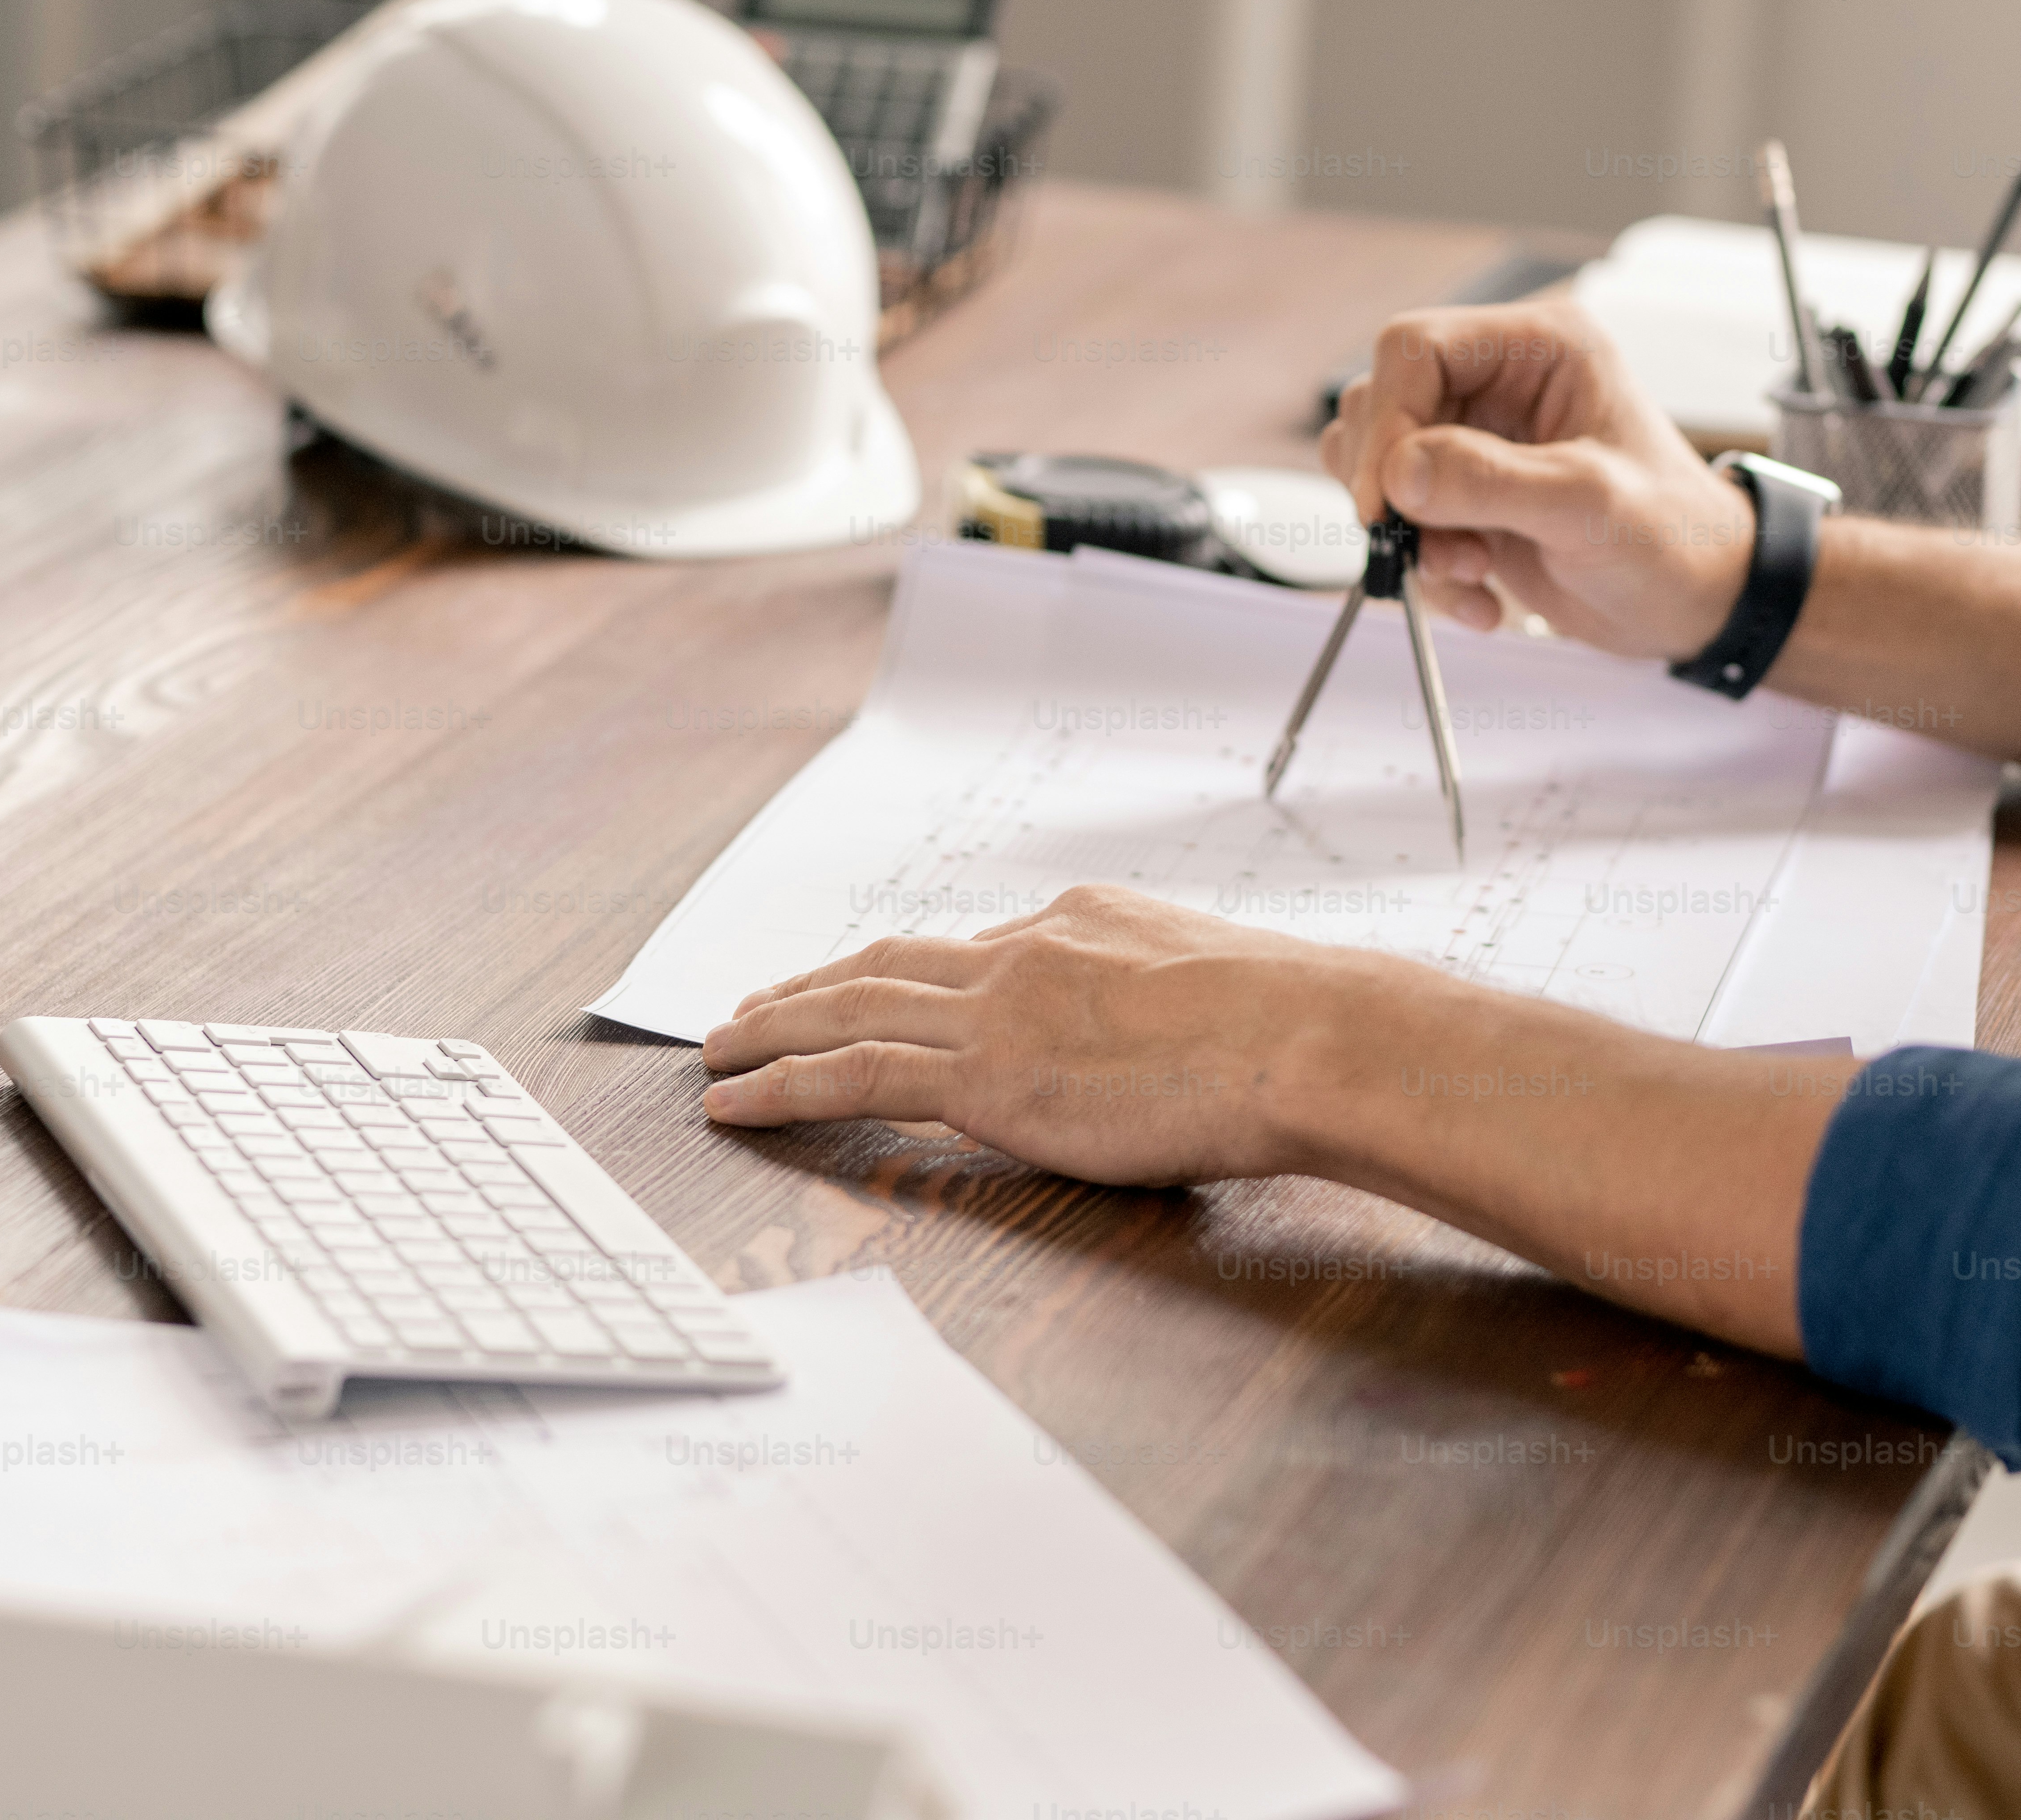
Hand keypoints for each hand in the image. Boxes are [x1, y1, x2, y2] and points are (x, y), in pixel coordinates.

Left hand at [700, 884, 1394, 1185]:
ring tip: (720, 1045)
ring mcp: (996, 1010)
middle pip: (888, 961)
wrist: (1300, 1034)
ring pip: (850, 1007)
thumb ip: (1162, 998)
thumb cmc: (1292, 1024)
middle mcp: (1023, 951)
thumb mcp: (1218, 982)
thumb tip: (1166, 1034)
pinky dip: (781, 1083)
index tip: (875, 986)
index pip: (975, 950)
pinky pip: (850, 1074)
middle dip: (814, 982)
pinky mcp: (982, 1076)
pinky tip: (734, 1100)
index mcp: (1081, 920)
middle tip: (757, 1002)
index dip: (911, 973)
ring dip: (773, 1025)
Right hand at [1319, 299, 1751, 657]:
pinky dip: (1426, 570)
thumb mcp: (1592, 505)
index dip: (1387, 420)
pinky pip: (1402, 521)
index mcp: (1539, 348)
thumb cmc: (1675, 538)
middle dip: (1393, 486)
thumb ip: (1493, 481)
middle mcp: (1501, 383)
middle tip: (1424, 544)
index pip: (1416, 350)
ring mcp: (1479, 442)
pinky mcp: (1467, 498)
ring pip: (1379, 466)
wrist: (1697, 603)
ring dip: (1407, 532)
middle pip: (1384, 405)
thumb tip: (1398, 473)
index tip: (1382, 497)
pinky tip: (1479, 596)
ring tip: (1467, 570)